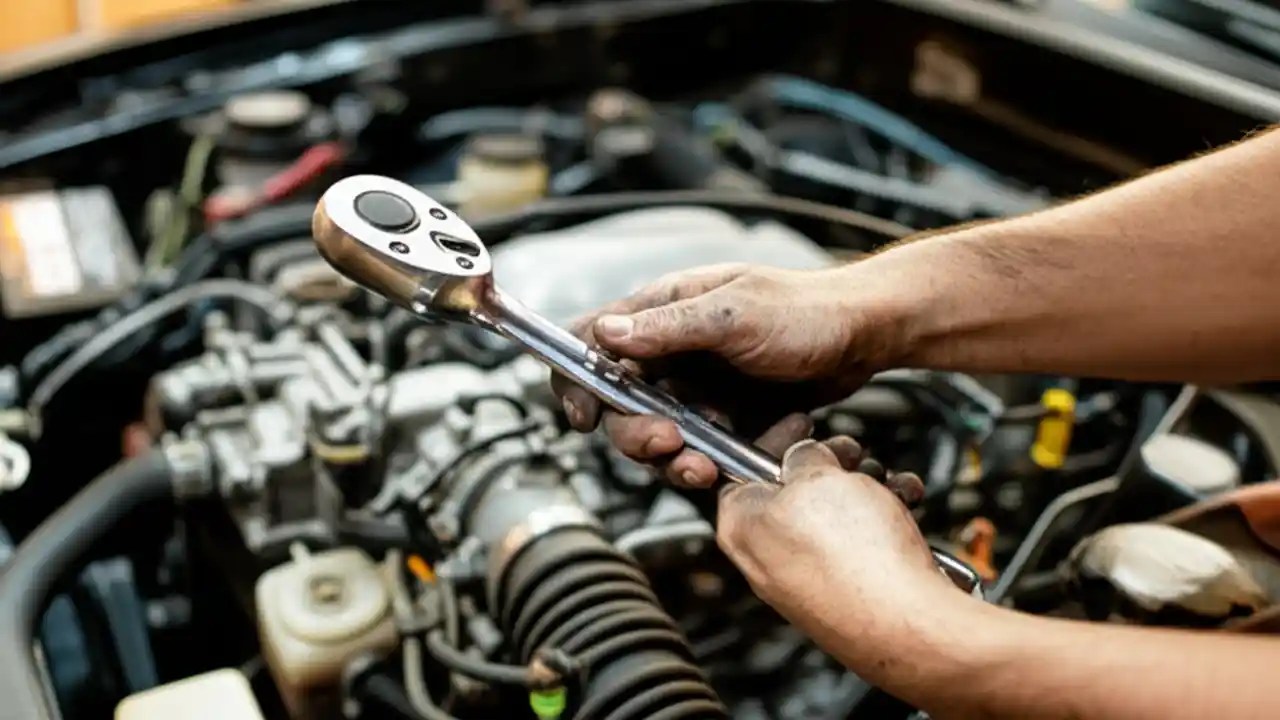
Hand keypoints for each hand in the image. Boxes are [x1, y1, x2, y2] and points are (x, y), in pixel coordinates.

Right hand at [552, 262, 909, 486]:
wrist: (866, 336)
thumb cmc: (806, 311)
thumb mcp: (736, 315)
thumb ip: (669, 327)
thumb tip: (605, 334)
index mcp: (662, 311)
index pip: (591, 343)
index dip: (575, 380)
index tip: (586, 417)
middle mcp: (671, 350)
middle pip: (619, 404)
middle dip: (635, 432)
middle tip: (668, 443)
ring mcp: (696, 386)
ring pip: (656, 434)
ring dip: (672, 457)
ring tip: (704, 466)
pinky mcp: (723, 417)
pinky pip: (696, 450)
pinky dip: (706, 462)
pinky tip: (730, 461)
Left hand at [716, 433, 947, 635]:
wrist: (907, 621)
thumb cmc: (854, 554)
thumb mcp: (817, 473)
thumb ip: (802, 456)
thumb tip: (801, 456)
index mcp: (741, 527)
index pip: (742, 470)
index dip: (776, 440)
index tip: (802, 424)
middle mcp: (766, 559)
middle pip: (793, 492)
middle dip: (829, 465)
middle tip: (852, 452)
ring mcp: (805, 581)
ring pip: (832, 515)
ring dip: (863, 487)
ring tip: (886, 481)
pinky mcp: (843, 595)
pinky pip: (858, 545)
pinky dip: (882, 518)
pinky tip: (903, 505)